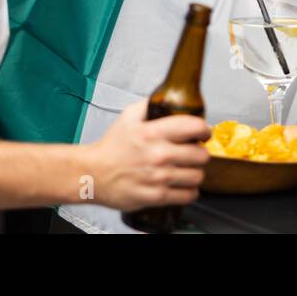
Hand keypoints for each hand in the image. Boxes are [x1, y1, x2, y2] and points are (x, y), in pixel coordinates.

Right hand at [84, 100, 211, 212]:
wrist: (92, 174)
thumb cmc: (110, 147)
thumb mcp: (127, 117)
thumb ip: (149, 105)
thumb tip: (166, 98)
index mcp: (153, 132)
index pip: (194, 127)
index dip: (205, 130)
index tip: (204, 133)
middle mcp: (158, 155)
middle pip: (201, 155)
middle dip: (200, 153)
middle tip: (195, 153)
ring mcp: (158, 177)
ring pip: (197, 176)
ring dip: (195, 173)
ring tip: (188, 170)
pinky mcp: (156, 196)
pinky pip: (187, 195)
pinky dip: (189, 191)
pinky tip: (182, 186)